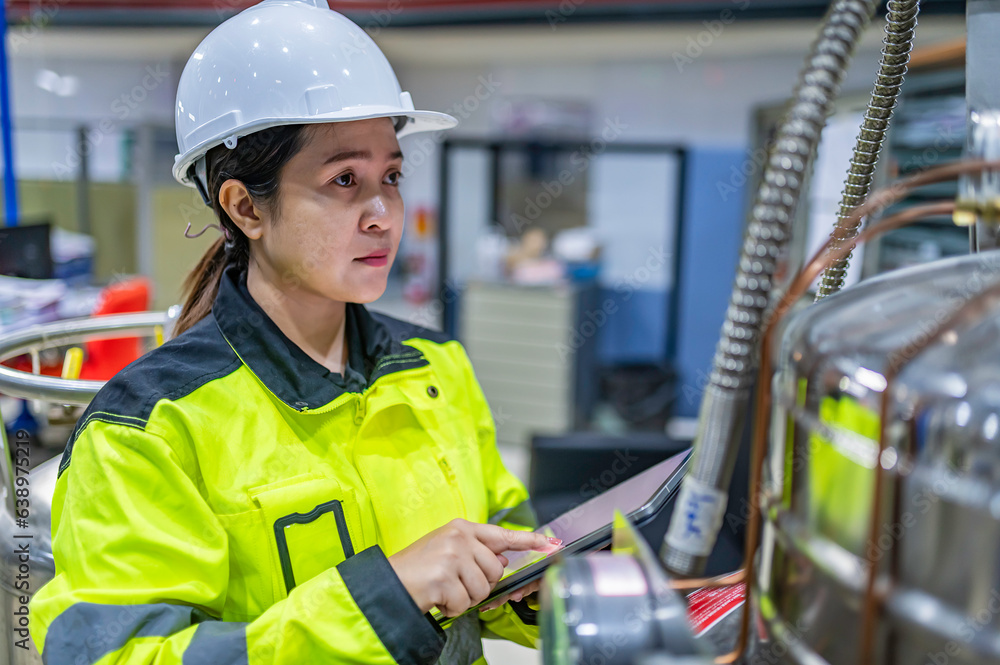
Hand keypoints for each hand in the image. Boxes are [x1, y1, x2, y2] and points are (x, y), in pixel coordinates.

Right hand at [387, 518, 557, 616]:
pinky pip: (465, 603)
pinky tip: (437, 598)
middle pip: (495, 570)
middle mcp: (458, 537)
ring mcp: (451, 556)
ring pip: (482, 589)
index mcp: (461, 528)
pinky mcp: (444, 577)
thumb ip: (475, 551)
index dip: (528, 541)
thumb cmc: (415, 569)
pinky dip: (452, 608)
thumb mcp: (446, 550)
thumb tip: (503, 559)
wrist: (386, 583)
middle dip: (479, 585)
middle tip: (454, 583)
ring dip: (464, 598)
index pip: (502, 535)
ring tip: (443, 589)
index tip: (550, 543)